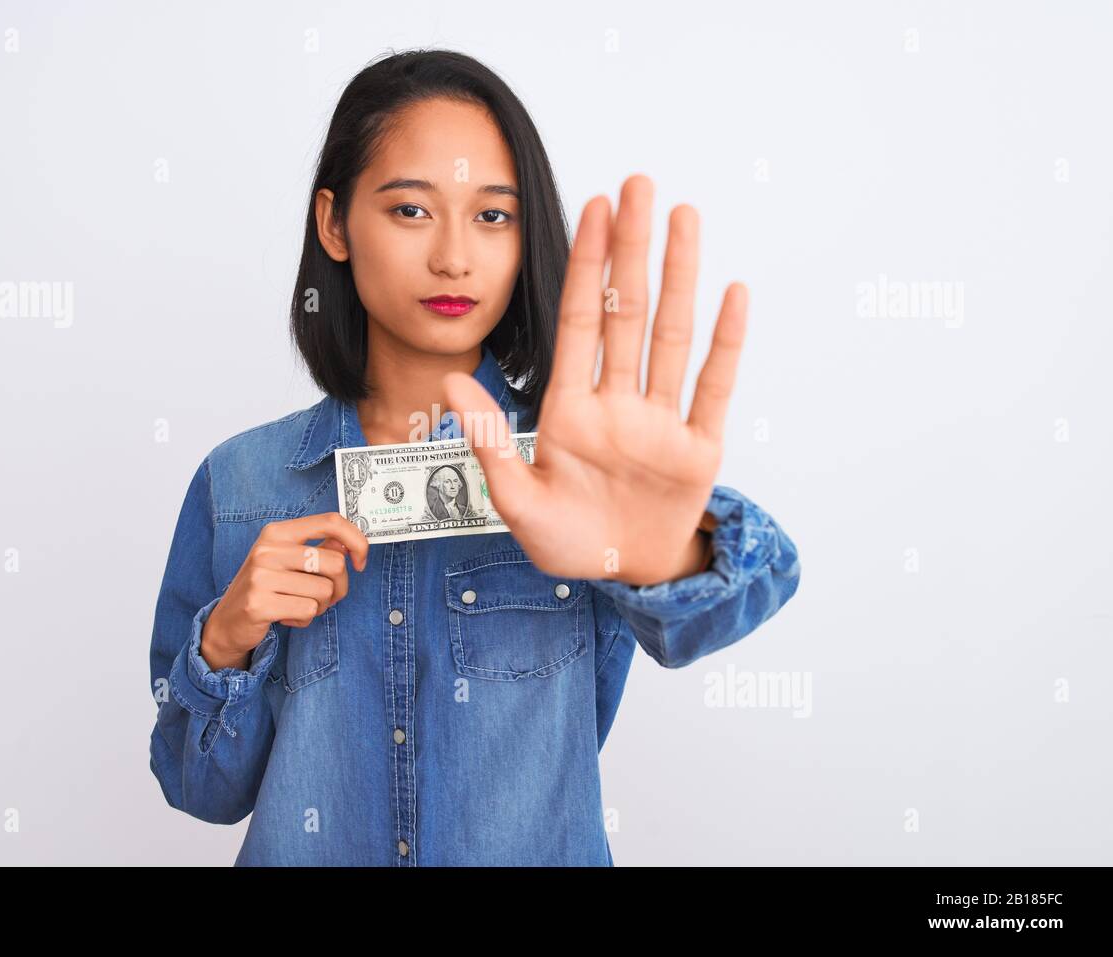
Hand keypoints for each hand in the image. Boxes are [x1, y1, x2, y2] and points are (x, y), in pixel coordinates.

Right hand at [201, 512, 368, 669]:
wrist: (227, 621)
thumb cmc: (265, 587)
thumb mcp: (287, 561)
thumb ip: (318, 550)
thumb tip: (349, 547)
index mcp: (277, 532)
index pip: (330, 522)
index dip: (356, 540)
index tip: (360, 561)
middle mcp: (268, 549)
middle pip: (335, 563)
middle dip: (340, 586)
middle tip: (326, 597)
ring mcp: (261, 576)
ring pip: (324, 591)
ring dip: (319, 606)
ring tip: (297, 605)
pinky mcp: (259, 603)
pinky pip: (307, 611)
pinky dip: (304, 619)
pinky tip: (286, 616)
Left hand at [442, 174, 746, 586]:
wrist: (623, 576)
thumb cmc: (567, 541)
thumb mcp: (518, 503)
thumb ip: (489, 443)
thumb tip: (450, 384)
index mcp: (570, 411)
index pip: (578, 323)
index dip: (585, 265)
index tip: (592, 209)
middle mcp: (617, 404)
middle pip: (626, 313)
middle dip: (631, 249)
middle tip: (638, 184)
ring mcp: (660, 422)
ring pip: (672, 336)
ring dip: (680, 277)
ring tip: (683, 217)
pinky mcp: (697, 449)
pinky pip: (713, 388)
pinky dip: (726, 344)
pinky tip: (733, 294)